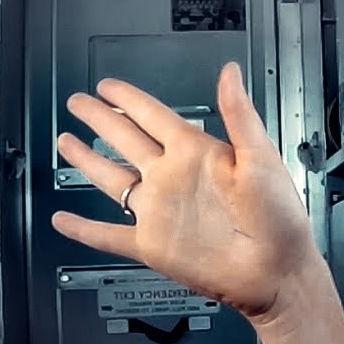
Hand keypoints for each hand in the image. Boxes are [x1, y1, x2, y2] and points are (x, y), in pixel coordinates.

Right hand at [52, 63, 319, 324]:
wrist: (276, 270)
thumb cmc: (279, 217)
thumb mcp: (261, 157)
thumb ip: (239, 114)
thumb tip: (231, 72)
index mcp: (198, 153)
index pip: (154, 116)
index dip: (129, 99)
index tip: (109, 86)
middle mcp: (174, 177)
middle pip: (126, 140)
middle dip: (102, 120)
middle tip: (80, 103)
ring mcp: (160, 211)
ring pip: (112, 179)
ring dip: (89, 161)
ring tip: (67, 142)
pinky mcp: (152, 244)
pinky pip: (108, 235)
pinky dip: (84, 229)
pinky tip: (64, 220)